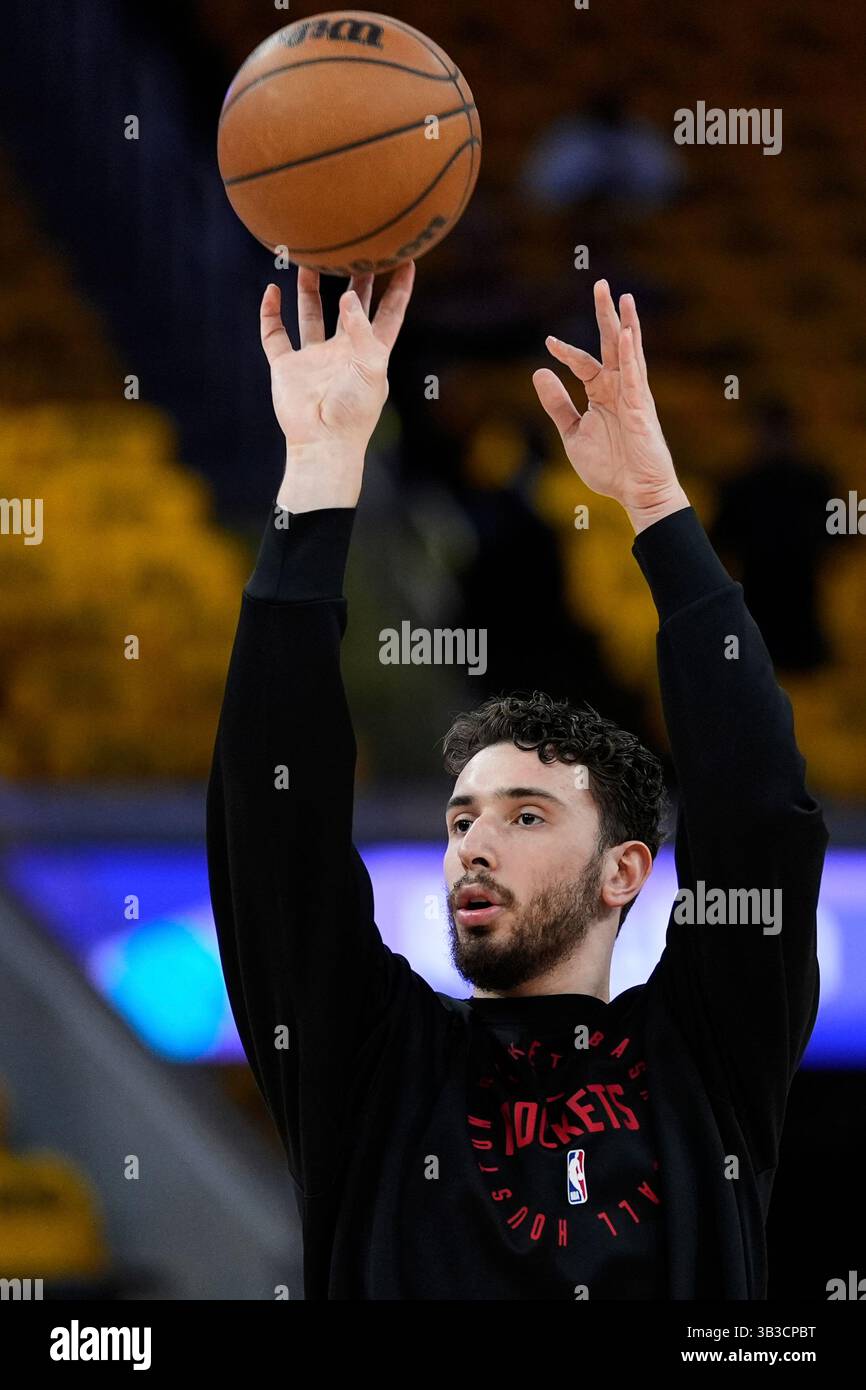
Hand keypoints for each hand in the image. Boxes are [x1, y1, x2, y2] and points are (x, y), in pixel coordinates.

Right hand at [260, 261, 413, 508]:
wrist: (322, 443)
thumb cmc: (354, 411)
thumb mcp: (370, 367)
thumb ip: (361, 330)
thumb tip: (348, 297)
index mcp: (371, 352)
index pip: (389, 313)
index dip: (399, 288)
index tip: (406, 258)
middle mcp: (343, 351)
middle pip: (350, 306)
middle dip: (354, 279)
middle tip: (355, 247)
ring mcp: (314, 358)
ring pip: (311, 313)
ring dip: (310, 288)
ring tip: (310, 259)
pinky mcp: (287, 367)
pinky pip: (275, 334)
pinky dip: (270, 313)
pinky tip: (271, 292)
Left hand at [533, 280, 688, 531]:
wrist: (634, 491)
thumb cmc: (609, 466)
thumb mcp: (572, 433)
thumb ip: (557, 404)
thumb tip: (539, 372)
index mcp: (602, 393)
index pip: (583, 363)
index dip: (566, 352)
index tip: (548, 342)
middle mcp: (619, 388)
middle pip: (611, 344)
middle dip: (606, 315)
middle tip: (601, 284)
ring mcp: (632, 395)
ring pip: (629, 352)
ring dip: (625, 324)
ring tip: (623, 296)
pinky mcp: (642, 407)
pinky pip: (635, 375)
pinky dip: (630, 354)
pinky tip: (626, 333)